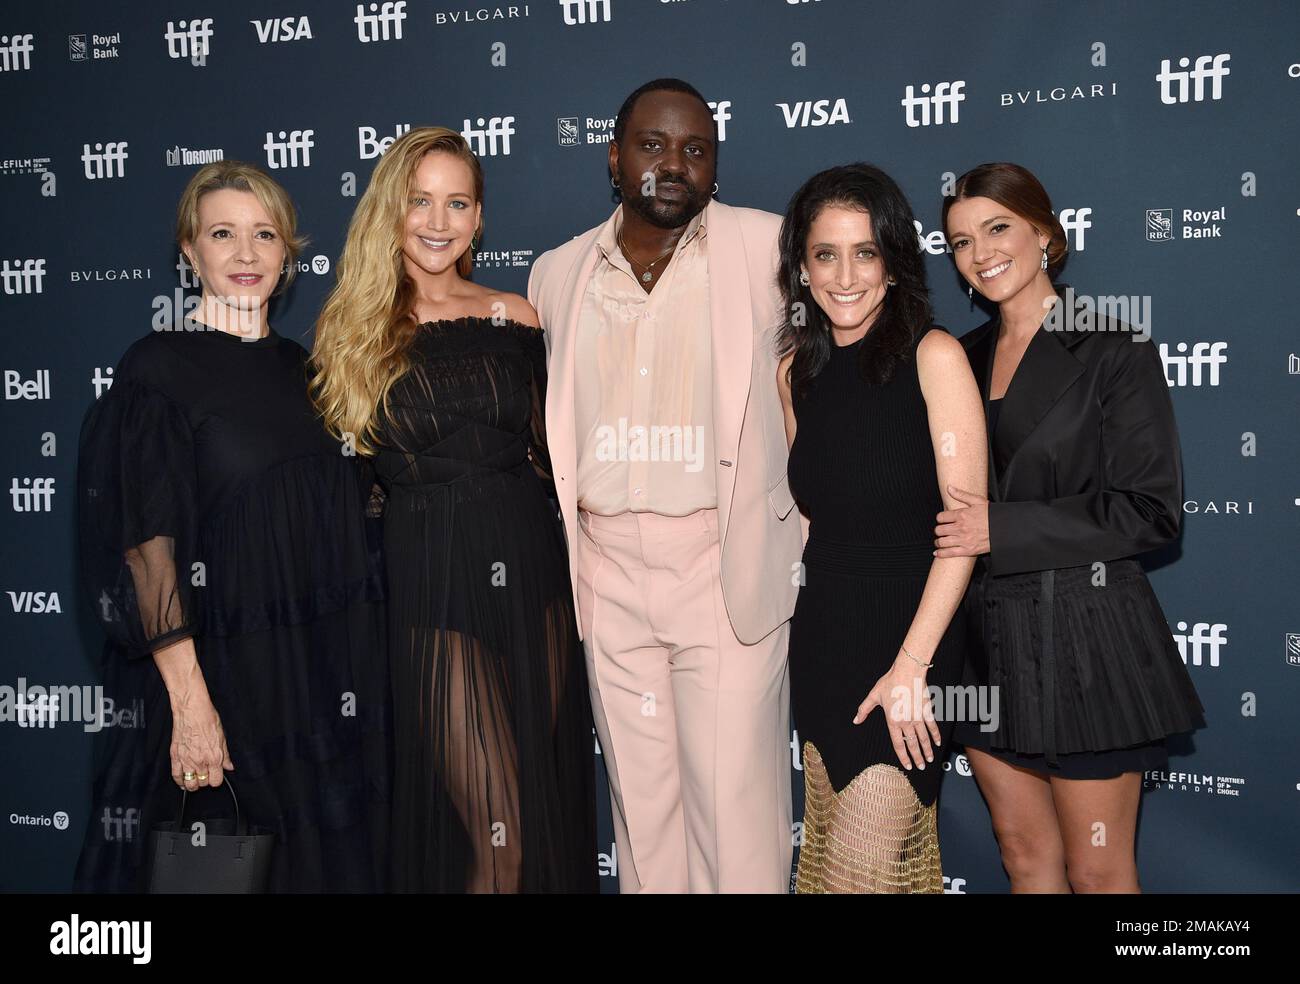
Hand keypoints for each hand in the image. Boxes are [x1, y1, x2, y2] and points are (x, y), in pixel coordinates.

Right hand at [169, 690, 232, 791]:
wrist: (192, 710)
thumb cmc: (208, 719)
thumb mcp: (223, 737)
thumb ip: (226, 755)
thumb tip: (229, 766)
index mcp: (214, 757)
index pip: (216, 781)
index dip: (216, 780)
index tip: (215, 776)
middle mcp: (200, 761)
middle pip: (203, 783)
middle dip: (205, 781)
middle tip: (205, 775)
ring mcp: (186, 760)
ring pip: (189, 783)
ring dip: (192, 784)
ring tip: (195, 779)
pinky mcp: (175, 756)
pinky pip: (176, 775)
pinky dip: (179, 780)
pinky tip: (182, 780)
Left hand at [853, 654, 940, 769]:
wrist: (907, 672)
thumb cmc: (890, 682)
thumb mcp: (874, 696)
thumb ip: (864, 710)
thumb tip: (856, 720)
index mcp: (893, 721)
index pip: (898, 744)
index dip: (903, 757)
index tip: (908, 765)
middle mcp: (906, 722)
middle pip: (912, 745)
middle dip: (917, 758)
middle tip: (920, 766)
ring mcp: (918, 717)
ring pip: (923, 738)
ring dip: (927, 750)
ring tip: (929, 759)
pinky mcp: (927, 711)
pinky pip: (932, 726)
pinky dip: (935, 735)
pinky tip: (937, 743)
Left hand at [934, 484, 989, 557]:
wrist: (1005, 529)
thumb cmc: (993, 515)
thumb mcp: (978, 501)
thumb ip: (961, 495)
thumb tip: (949, 488)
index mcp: (962, 515)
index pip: (941, 517)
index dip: (940, 518)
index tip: (942, 520)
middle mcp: (961, 528)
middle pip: (939, 530)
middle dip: (938, 530)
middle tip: (941, 530)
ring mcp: (963, 540)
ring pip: (942, 542)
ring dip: (938, 541)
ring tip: (939, 541)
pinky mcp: (968, 550)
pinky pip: (950, 553)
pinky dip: (941, 553)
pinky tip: (938, 552)